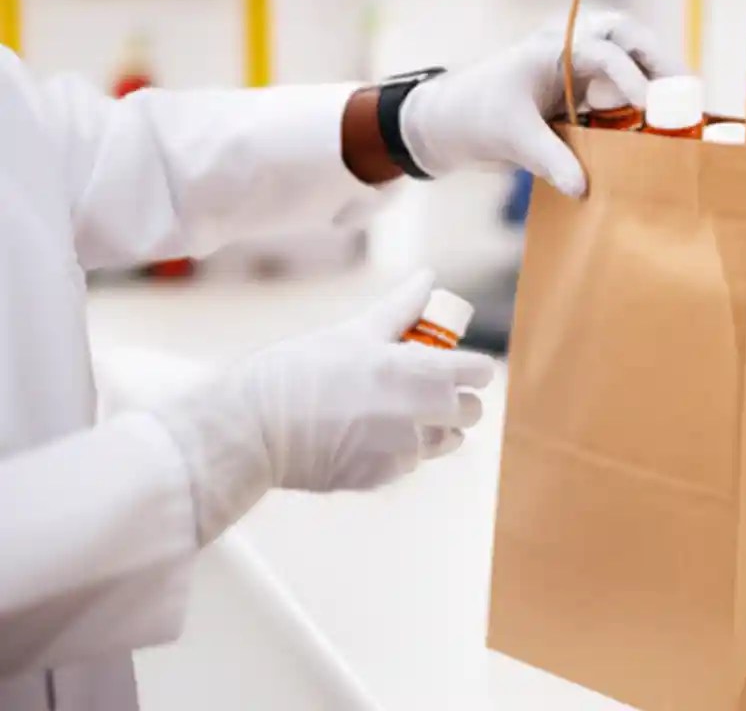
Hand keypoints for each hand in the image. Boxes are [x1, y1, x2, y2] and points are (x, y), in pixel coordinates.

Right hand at [156, 271, 494, 543]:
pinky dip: (397, 449)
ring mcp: (404, 452)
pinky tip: (361, 434)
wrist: (251, 431)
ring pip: (444, 440)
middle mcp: (421, 416)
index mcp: (420, 372)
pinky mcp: (383, 479)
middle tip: (421, 385)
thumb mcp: (353, 332)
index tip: (452, 362)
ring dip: (432, 426)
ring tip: (390, 410)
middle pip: (472, 411)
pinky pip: (409, 462)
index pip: (481, 373)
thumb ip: (401, 309)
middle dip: (455, 397)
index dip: (470, 366)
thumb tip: (428, 279)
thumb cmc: (298, 372)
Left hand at [400, 12, 682, 196]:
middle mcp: (571, 49)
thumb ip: (550, 160)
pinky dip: (644, 94)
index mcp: (553, 49)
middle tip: (686, 90)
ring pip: (628, 50)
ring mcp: (578, 66)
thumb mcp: (513, 138)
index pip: (603, 52)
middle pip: (626, 36)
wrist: (454, 120)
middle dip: (658, 58)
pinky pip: (621, 81)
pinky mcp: (583, 89)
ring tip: (685, 98)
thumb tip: (583, 189)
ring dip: (657, 69)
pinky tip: (662, 121)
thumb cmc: (478, 116)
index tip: (647, 105)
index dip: (629, 76)